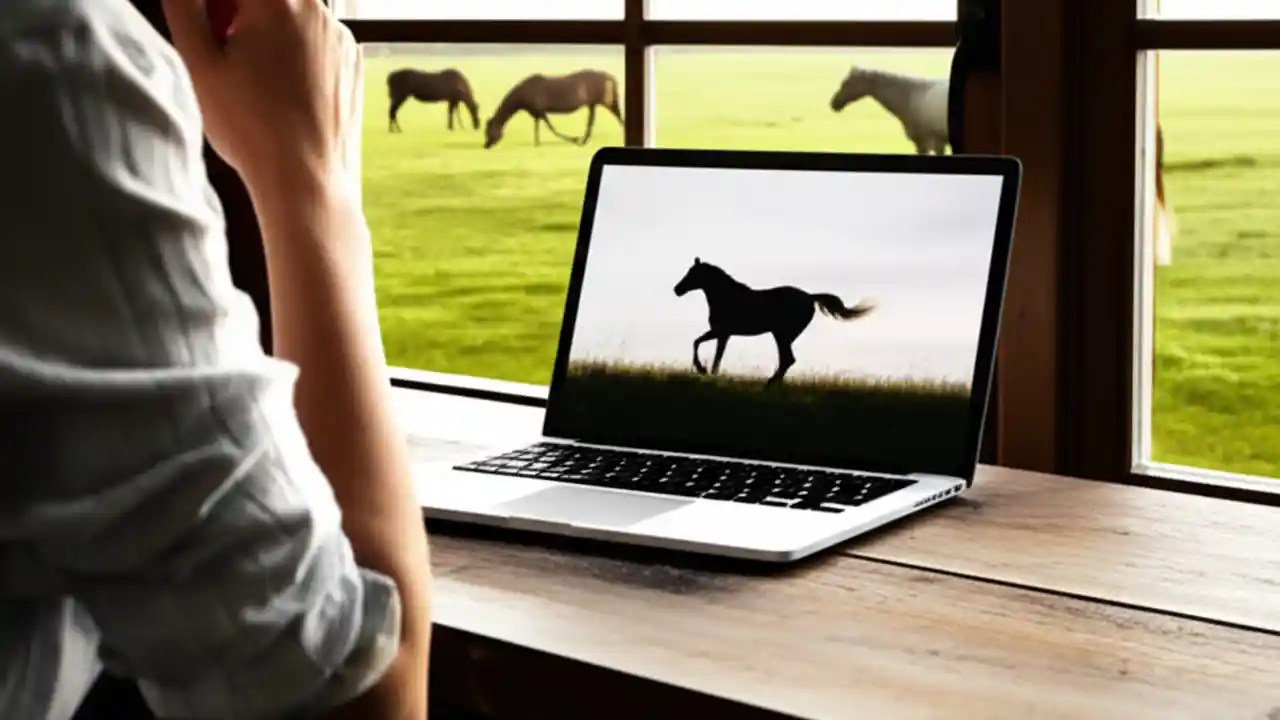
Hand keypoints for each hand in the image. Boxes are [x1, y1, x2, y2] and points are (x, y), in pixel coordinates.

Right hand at [162, 0, 361, 193]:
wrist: (307, 177)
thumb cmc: (249, 125)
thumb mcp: (199, 63)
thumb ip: (184, 8)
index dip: (218, 9)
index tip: (214, 33)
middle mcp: (316, 8)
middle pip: (267, 0)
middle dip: (240, 16)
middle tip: (230, 55)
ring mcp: (341, 36)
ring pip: (293, 18)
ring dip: (270, 35)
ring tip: (258, 82)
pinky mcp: (354, 63)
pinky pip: (318, 43)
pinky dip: (300, 55)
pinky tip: (286, 94)